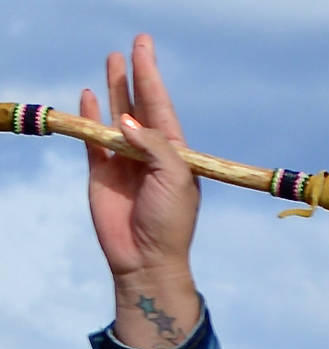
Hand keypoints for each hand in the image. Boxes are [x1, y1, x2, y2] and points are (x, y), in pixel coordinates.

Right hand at [79, 35, 201, 348]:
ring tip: (112, 61)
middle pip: (140, 105)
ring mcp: (124, 161)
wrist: (146, 257)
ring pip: (115, 117)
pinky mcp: (101, 173)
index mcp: (174, 153)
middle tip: (134, 44)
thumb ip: (152, 145)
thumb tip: (124, 119)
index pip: (160, 106)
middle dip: (136, 75)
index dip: (151, 76)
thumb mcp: (174, 179)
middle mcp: (149, 152)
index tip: (144, 49)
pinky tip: (88, 95)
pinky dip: (91, 118)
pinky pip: (93, 139)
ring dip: (114, 90)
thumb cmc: (170, 221)